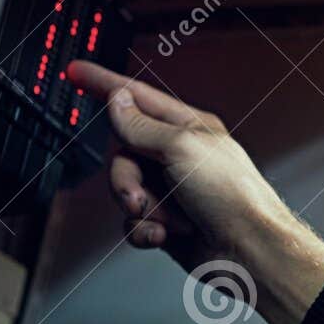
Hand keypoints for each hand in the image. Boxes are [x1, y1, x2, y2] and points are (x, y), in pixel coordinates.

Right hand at [66, 61, 323, 323]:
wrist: (248, 251)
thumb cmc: (232, 196)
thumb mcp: (181, 148)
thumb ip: (141, 126)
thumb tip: (117, 100)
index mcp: (187, 127)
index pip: (136, 96)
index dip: (102, 83)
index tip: (76, 72)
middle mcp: (177, 155)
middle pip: (122, 153)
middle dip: (124, 178)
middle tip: (137, 193)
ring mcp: (171, 189)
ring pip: (124, 189)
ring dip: (138, 206)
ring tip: (162, 216)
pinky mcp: (167, 221)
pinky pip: (133, 220)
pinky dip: (144, 229)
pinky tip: (165, 234)